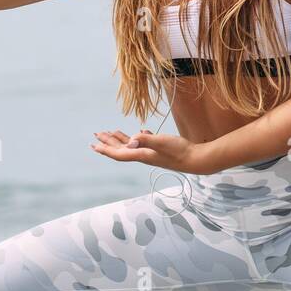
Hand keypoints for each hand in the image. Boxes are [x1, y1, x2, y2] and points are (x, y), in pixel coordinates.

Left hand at [89, 128, 208, 173]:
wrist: (196, 159)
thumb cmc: (180, 151)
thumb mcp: (162, 142)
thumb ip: (146, 139)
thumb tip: (130, 140)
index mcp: (142, 154)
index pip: (119, 153)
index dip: (106, 149)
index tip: (94, 145)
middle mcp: (144, 155)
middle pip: (122, 149)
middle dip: (108, 142)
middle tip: (97, 135)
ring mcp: (152, 153)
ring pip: (132, 145)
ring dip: (121, 139)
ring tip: (111, 132)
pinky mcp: (161, 149)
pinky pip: (145, 142)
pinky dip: (139, 137)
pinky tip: (141, 131)